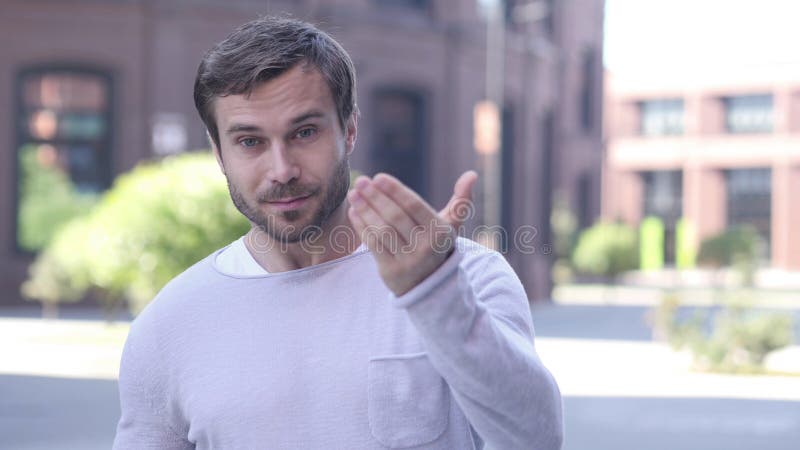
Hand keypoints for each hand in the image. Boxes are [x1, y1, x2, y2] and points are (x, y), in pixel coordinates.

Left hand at [347, 171, 477, 295]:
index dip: (395, 190)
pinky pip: (373, 244)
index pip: (413, 206)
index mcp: (440, 232)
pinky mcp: (390, 271)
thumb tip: (472, 174)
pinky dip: (361, 226)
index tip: (378, 177)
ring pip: (382, 230)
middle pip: (395, 216)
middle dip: (376, 197)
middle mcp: (425, 248)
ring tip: (354, 194)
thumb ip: (461, 201)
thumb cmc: (436, 245)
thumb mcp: (451, 225)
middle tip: (361, 181)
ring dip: (365, 209)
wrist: (429, 285)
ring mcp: (407, 261)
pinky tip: (354, 211)